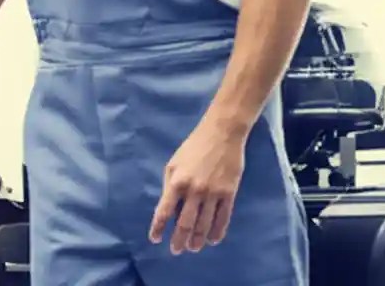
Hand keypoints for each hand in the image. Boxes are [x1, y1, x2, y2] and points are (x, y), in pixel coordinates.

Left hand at [148, 119, 246, 254]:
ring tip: (193, 249)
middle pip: (185, 223)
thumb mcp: (173, 163)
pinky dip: (217, 232)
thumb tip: (169, 210)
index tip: (155, 239)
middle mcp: (194, 190)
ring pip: (204, 224)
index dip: (158, 227)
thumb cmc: (193, 147)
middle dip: (179, 240)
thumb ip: (170, 186)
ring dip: (197, 240)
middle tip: (176, 250)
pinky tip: (212, 240)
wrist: (222, 134)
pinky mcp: (229, 193)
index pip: (163, 211)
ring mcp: (213, 193)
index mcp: (176, 182)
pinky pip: (223, 218)